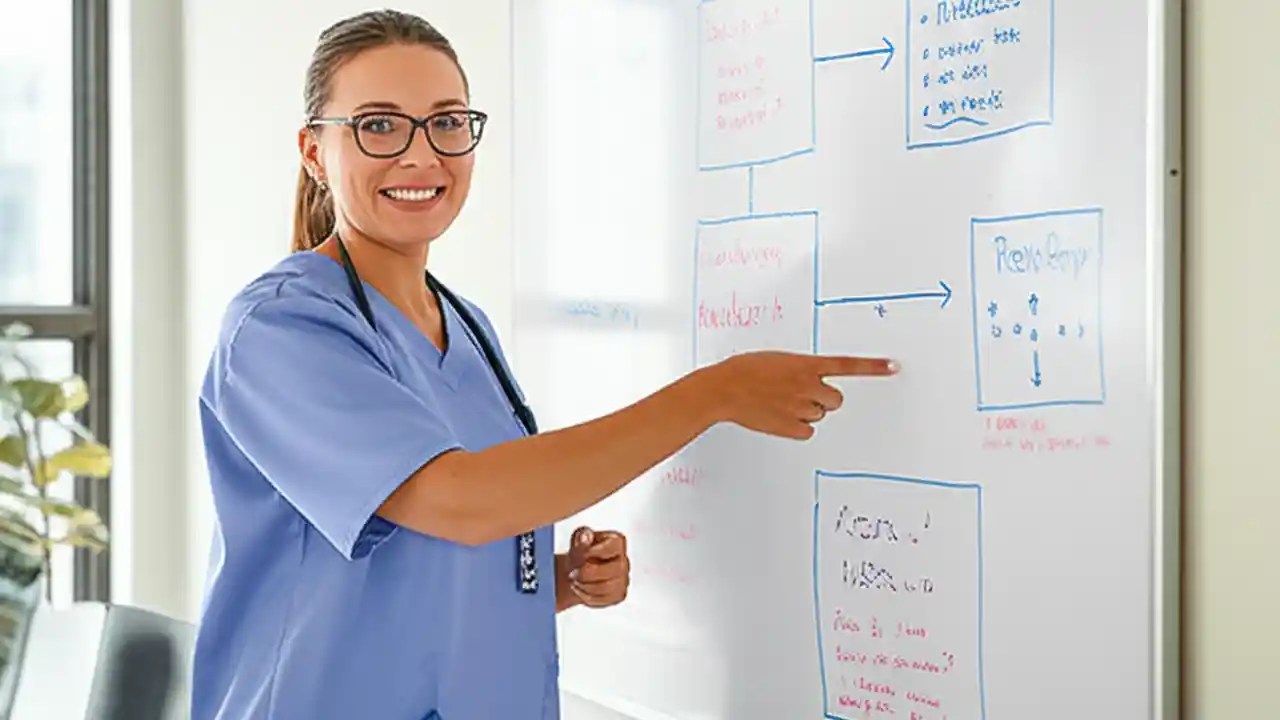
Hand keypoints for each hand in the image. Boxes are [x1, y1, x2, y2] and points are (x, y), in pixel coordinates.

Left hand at [557, 527, 629, 610]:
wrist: (576, 572)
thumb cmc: (580, 554)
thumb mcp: (578, 540)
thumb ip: (582, 536)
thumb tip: (586, 537)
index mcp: (617, 543)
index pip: (615, 545)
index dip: (598, 550)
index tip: (584, 554)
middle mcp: (623, 561)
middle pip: (614, 568)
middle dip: (589, 572)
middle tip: (573, 572)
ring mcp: (623, 580)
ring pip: (608, 586)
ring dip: (586, 585)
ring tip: (574, 581)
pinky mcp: (617, 595)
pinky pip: (604, 599)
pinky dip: (587, 596)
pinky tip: (579, 589)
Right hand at [703, 351, 898, 439]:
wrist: (724, 388)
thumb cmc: (745, 370)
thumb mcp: (777, 361)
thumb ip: (800, 369)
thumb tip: (810, 379)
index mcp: (806, 364)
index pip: (848, 365)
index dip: (873, 367)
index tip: (894, 366)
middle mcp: (808, 385)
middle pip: (835, 399)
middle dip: (822, 398)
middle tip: (799, 394)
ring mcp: (802, 407)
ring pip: (819, 415)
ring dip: (806, 411)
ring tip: (779, 403)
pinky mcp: (793, 427)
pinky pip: (808, 431)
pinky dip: (796, 427)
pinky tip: (778, 417)